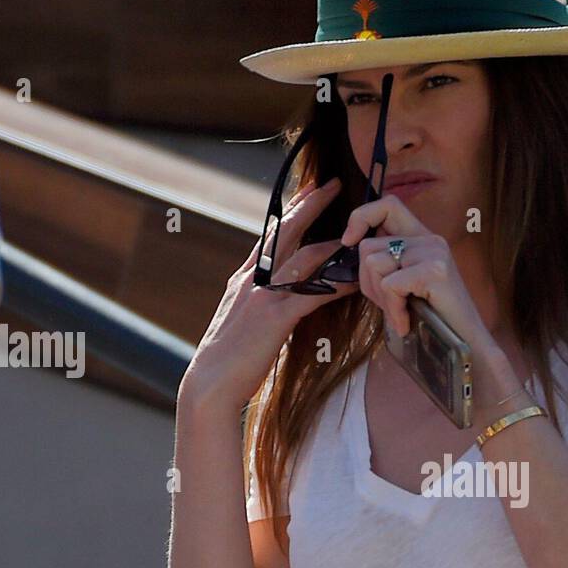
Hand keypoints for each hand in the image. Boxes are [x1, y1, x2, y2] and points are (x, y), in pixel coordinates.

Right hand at [180, 177, 358, 412]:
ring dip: (334, 242)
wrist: (210, 384)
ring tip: (358, 230)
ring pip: (304, 257)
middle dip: (310, 204)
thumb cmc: (227, 360)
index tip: (306, 189)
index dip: (289, 209)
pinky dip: (338, 285)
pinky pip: (314, 295)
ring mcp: (264, 296)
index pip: (269, 233)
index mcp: (244, 278)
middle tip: (331, 183)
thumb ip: (258, 304)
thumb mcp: (241, 321)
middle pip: (285, 230)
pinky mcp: (276, 319)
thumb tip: (279, 300)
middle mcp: (253, 279)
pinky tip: (356, 281)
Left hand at [342, 194, 497, 359]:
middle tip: (389, 305)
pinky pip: (389, 285)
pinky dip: (393, 310)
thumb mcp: (405, 284)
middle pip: (368, 246)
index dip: (361, 216)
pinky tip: (406, 324)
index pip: (388, 205)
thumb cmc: (433, 320)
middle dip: (368, 282)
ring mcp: (434, 253)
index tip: (348, 242)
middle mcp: (430, 239)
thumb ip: (385, 263)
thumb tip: (351, 246)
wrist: (467, 345)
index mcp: (423, 238)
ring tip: (401, 314)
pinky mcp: (435, 272)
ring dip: (380, 298)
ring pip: (374, 264)